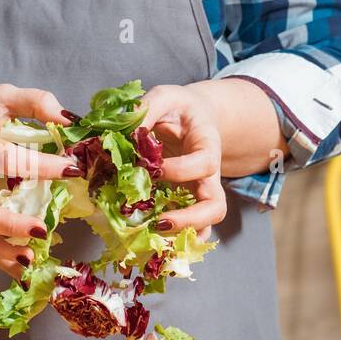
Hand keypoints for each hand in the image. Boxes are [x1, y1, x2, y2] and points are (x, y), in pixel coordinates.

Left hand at [139, 82, 227, 238]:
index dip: (179, 170)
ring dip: (183, 237)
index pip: (203, 165)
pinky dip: (174, 239)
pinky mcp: (187, 203)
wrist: (193, 119)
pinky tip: (150, 242)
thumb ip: (146, 109)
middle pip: (216, 207)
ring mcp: (199, 193)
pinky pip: (188, 228)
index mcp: (208, 148)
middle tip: (159, 223)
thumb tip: (124, 132)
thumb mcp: (166, 97)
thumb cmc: (180, 109)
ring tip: (154, 241)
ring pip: (206, 225)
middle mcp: (209, 177)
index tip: (152, 168)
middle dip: (190, 219)